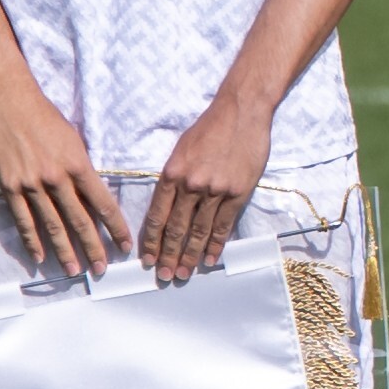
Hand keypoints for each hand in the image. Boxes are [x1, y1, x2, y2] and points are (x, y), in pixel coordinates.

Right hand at [0, 76, 125, 277]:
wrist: (10, 104)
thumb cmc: (47, 119)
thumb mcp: (76, 141)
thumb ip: (83, 170)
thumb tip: (94, 196)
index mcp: (79, 166)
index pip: (103, 204)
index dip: (116, 227)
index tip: (125, 246)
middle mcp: (57, 179)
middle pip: (80, 221)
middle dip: (93, 248)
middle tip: (102, 269)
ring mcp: (32, 185)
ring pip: (52, 225)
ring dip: (65, 250)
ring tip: (75, 270)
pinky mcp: (11, 188)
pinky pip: (23, 220)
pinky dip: (32, 241)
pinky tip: (40, 257)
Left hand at [146, 95, 272, 281]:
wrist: (241, 112)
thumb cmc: (210, 128)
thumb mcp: (181, 149)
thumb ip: (174, 177)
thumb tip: (168, 206)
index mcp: (172, 174)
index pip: (157, 216)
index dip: (151, 241)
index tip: (147, 260)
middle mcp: (191, 185)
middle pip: (176, 229)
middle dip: (168, 255)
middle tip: (164, 276)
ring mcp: (215, 191)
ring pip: (199, 231)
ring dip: (190, 255)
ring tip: (184, 273)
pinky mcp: (237, 193)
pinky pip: (224, 225)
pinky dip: (216, 244)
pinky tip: (210, 259)